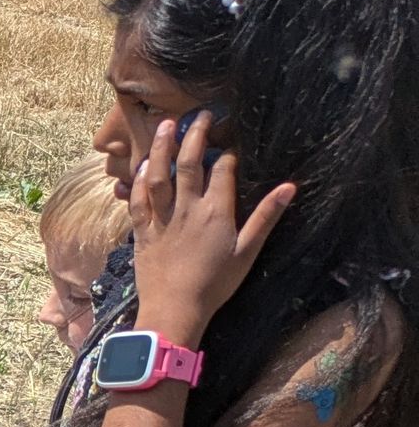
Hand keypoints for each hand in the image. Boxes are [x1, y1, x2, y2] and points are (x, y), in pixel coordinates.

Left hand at [130, 113, 296, 350]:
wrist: (174, 311)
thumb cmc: (214, 285)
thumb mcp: (247, 252)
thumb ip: (266, 217)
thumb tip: (289, 187)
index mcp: (216, 212)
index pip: (222, 170)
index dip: (227, 153)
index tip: (231, 143)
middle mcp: (187, 209)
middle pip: (189, 163)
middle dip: (194, 135)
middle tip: (200, 115)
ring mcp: (161, 219)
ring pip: (158, 175)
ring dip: (162, 147)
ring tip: (166, 125)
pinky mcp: (142, 232)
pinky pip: (137, 200)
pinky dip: (138, 180)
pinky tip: (143, 165)